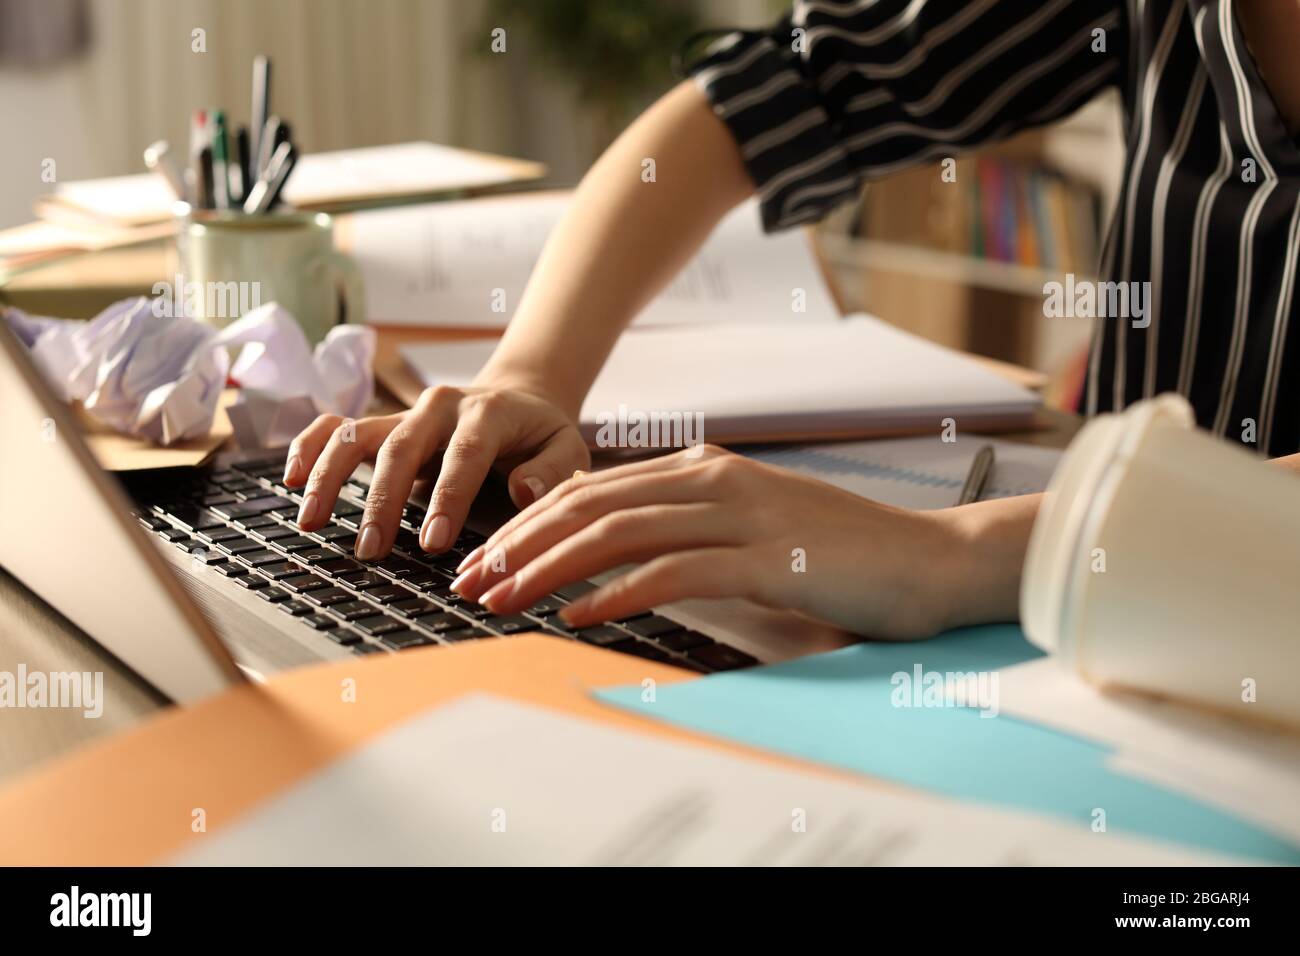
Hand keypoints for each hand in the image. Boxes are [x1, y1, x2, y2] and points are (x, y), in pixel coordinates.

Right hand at [283, 382, 588, 559]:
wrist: (520, 399)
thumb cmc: (542, 435)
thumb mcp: (568, 448)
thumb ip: (553, 471)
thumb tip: (522, 491)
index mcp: (487, 412)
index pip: (463, 454)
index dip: (447, 497)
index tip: (434, 542)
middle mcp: (438, 407)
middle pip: (401, 447)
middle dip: (383, 500)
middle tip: (371, 550)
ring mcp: (404, 413)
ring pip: (357, 434)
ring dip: (328, 477)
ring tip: (309, 523)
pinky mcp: (383, 425)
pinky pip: (336, 427)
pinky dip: (309, 448)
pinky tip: (289, 480)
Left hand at [448, 445, 976, 640]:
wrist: (929, 560)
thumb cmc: (839, 552)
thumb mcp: (751, 528)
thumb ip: (689, 529)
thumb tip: (617, 555)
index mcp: (705, 469)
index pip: (595, 489)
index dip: (531, 522)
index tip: (487, 556)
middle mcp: (715, 480)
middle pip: (591, 503)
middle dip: (520, 542)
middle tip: (471, 579)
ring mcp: (742, 515)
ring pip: (619, 532)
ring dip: (550, 568)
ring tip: (503, 598)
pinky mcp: (768, 559)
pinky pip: (673, 571)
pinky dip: (615, 591)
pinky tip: (576, 614)